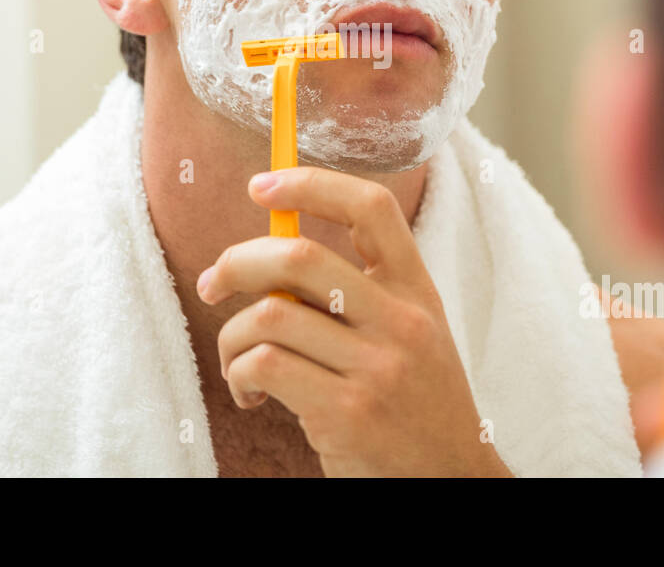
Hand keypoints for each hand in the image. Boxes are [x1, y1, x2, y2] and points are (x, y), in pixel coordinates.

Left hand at [196, 166, 511, 476]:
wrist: (450, 479)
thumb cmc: (413, 403)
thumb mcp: (407, 335)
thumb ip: (355, 295)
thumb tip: (267, 256)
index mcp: (417, 290)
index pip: (371, 208)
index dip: (310, 184)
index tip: (261, 186)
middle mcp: (403, 321)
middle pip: (299, 257)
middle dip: (236, 262)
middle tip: (213, 283)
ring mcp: (377, 368)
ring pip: (269, 315)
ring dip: (231, 336)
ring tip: (238, 361)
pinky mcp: (347, 413)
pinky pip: (262, 365)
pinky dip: (238, 375)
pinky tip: (252, 394)